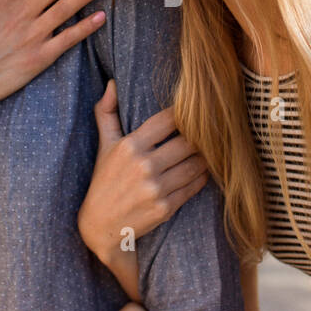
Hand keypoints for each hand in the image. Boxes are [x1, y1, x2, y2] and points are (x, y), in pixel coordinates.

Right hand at [77, 80, 209, 264]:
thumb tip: (112, 84)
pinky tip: (202, 171)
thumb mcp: (103, 146)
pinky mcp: (165, 208)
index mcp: (130, 146)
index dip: (184, 114)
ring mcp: (156, 188)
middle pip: (187, 142)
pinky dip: (202, 177)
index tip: (194, 111)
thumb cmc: (103, 181)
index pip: (167, 120)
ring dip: (205, 157)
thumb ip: (106, 113)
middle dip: (200, 137)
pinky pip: (193, 186)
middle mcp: (144, 165)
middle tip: (210, 131)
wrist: (100, 226)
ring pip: (195, 164)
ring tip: (210, 150)